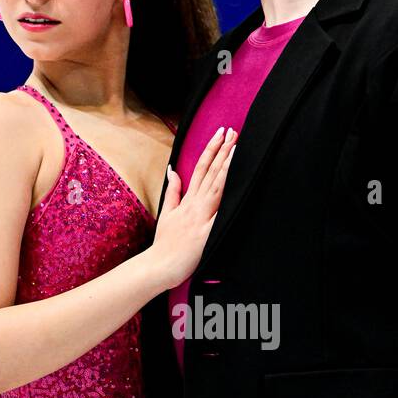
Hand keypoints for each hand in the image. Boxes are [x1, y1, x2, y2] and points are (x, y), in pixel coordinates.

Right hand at [149, 126, 237, 290]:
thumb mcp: (166, 213)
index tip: (220, 133)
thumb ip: (173, 191)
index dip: (211, 149)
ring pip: (216, 187)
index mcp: (187, 200)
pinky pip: (220, 215)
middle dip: (223, 151)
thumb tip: (173, 169)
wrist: (159, 266)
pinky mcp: (207, 233)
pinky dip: (228, 201)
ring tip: (237, 148)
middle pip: (211, 172)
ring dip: (227, 167)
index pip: (201, 167)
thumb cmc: (165, 243)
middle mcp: (195, 205)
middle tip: (234, 131)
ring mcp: (201, 218)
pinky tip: (238, 188)